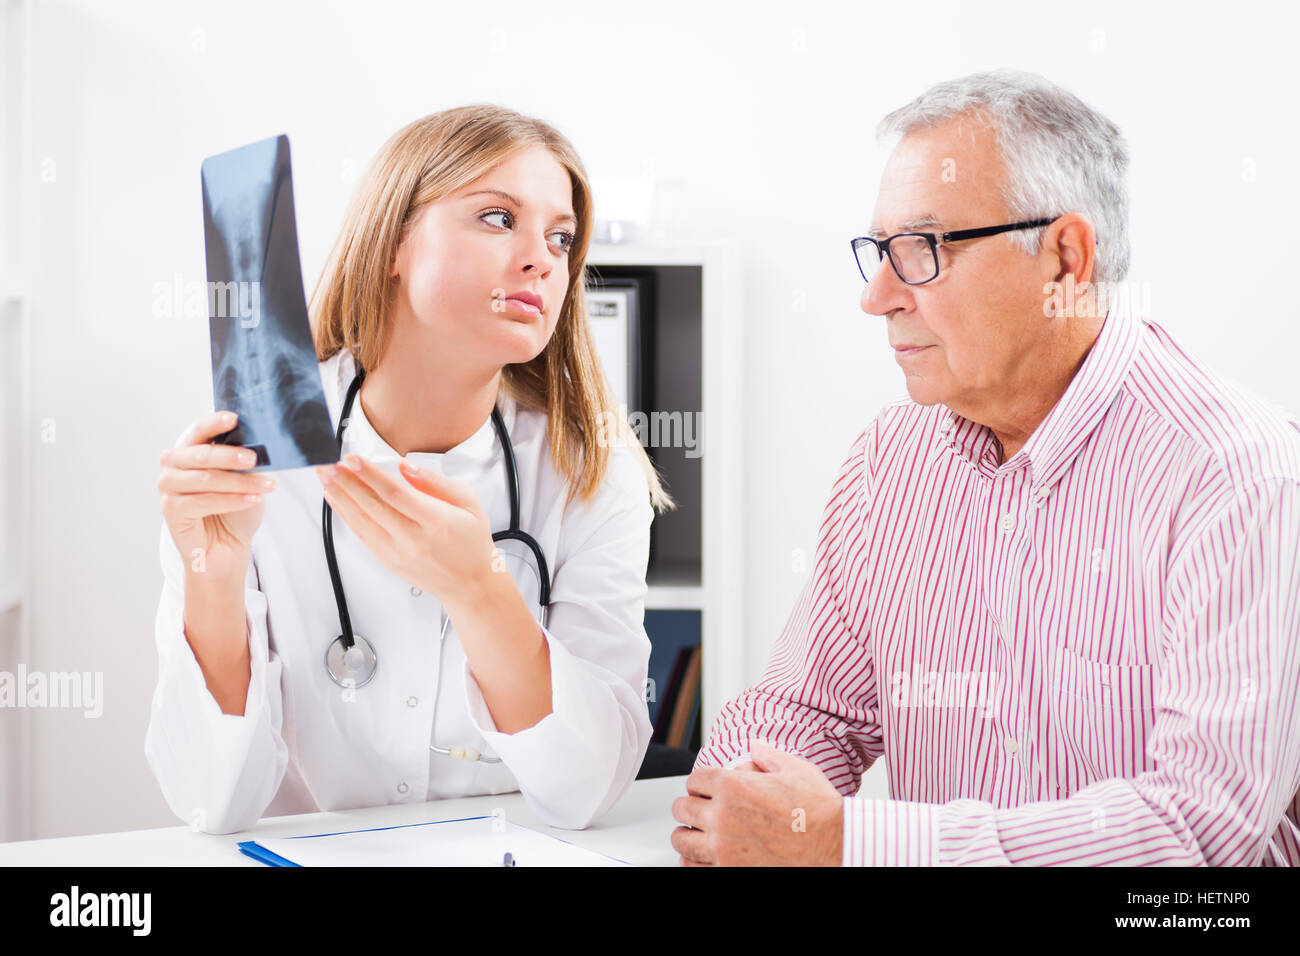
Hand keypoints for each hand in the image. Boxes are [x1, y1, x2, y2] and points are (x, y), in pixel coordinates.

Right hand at [158, 411, 276, 580]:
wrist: (226, 546)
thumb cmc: (234, 509)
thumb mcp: (243, 478)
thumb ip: (242, 460)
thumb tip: (258, 443)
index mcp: (189, 450)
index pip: (198, 430)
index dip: (214, 423)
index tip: (235, 418)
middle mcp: (173, 465)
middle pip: (201, 454)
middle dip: (231, 455)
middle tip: (255, 458)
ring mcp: (168, 487)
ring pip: (206, 479)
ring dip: (240, 482)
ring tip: (267, 485)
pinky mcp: (170, 509)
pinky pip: (204, 501)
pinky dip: (232, 500)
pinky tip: (253, 500)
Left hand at [315, 453, 496, 605]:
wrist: (470, 584)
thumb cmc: (471, 542)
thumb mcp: (469, 503)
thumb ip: (437, 483)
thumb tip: (406, 468)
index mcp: (435, 521)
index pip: (395, 493)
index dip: (370, 475)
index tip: (352, 459)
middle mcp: (413, 540)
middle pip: (372, 506)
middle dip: (347, 482)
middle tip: (329, 464)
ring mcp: (398, 553)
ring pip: (362, 521)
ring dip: (341, 497)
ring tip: (325, 478)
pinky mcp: (388, 561)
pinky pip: (362, 535)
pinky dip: (347, 516)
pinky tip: (337, 501)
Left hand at [670, 742, 843, 865]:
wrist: (835, 847)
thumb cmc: (819, 811)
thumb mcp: (795, 770)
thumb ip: (767, 755)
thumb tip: (754, 746)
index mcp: (733, 786)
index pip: (694, 780)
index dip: (701, 783)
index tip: (705, 789)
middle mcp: (722, 816)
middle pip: (683, 808)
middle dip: (690, 806)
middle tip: (698, 809)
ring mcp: (723, 847)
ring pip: (681, 839)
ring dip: (686, 834)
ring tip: (694, 833)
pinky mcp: (729, 871)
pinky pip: (692, 866)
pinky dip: (693, 860)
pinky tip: (702, 856)